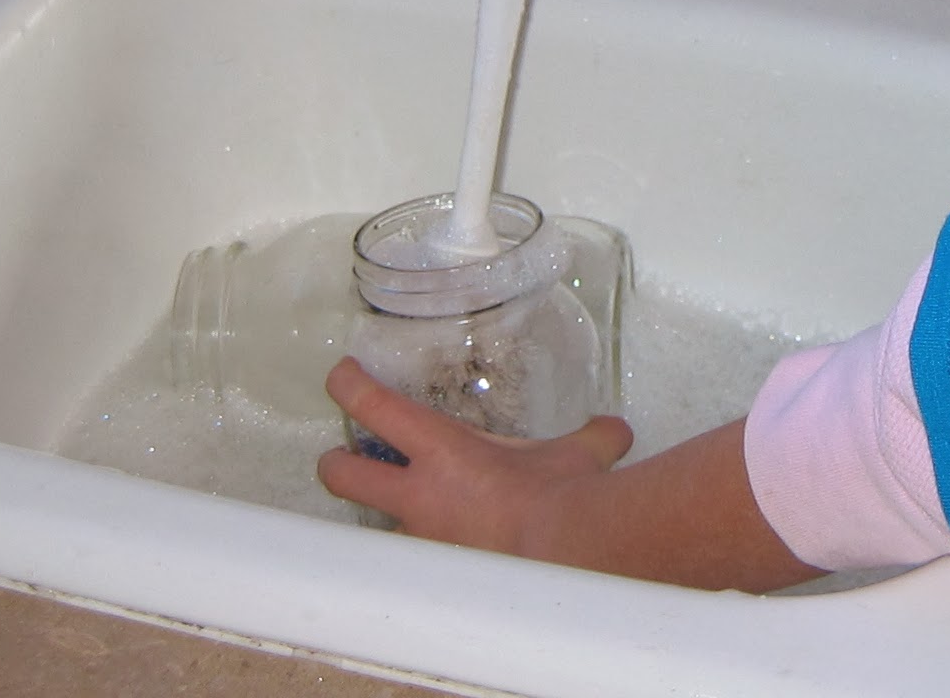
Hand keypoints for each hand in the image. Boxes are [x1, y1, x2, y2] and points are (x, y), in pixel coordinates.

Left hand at [317, 357, 632, 553]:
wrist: (562, 554)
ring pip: (380, 524)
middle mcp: (418, 496)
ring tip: (408, 513)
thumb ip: (593, 436)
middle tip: (340, 457)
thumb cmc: (561, 494)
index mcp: (441, 449)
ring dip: (389, 515)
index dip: (348, 385)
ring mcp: (424, 540)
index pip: (373, 406)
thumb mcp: (580, 452)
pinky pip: (420, 560)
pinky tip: (450, 555)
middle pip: (343, 475)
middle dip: (335, 463)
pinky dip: (429, 554)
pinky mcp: (439, 576)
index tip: (341, 374)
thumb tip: (615, 431)